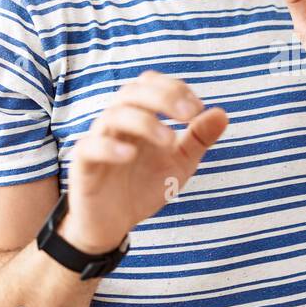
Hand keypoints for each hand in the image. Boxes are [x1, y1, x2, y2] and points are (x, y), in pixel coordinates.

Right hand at [62, 70, 228, 252]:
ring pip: (114, 114)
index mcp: (139, 116)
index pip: (150, 83)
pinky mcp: (83, 165)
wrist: (114, 223)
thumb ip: (199, 138)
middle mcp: (117, 122)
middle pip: (132, 91)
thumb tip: (222, 113)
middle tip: (189, 114)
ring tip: (169, 140)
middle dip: (163, 97)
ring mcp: (98, 141)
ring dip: (145, 121)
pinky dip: (110, 147)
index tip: (197, 108)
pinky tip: (130, 155)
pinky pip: (89, 147)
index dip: (175, 88)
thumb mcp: (180, 163)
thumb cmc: (143, 186)